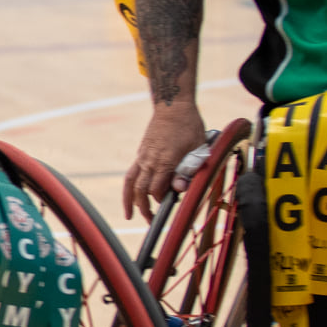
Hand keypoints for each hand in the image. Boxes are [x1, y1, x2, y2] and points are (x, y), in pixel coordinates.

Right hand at [123, 101, 207, 218]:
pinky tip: (134, 193)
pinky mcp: (142, 152)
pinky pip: (132, 172)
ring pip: (131, 182)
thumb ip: (189, 170)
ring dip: (128, 200)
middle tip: (149, 221)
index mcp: (164, 161)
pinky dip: (131, 186)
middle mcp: (150, 160)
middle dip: (143, 208)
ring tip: (129, 214)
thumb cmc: (190, 126)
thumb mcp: (198, 148)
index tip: (170, 206)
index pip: (156, 190)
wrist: (173, 105)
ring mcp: (143, 156)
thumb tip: (179, 188)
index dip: (161, 201)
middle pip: (140, 190)